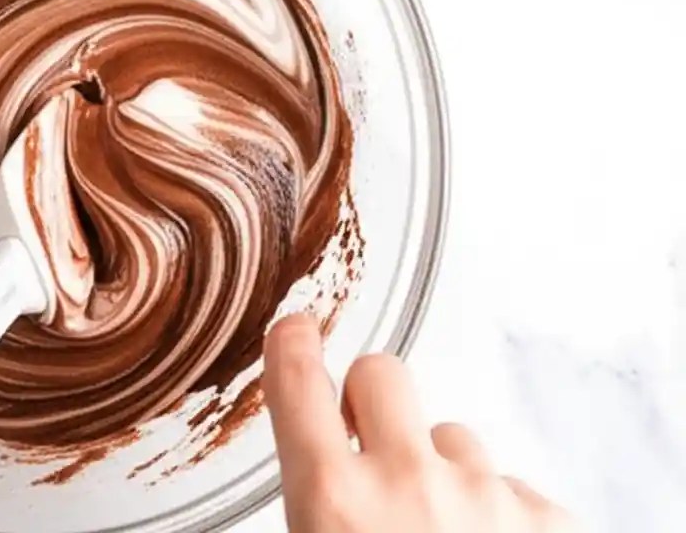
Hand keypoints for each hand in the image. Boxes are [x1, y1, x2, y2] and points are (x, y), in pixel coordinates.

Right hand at [263, 315, 577, 532]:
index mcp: (335, 502)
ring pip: (454, 440)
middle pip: (382, 375)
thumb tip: (313, 480)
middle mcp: (409, 483)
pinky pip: (514, 491)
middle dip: (372, 398)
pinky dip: (501, 517)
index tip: (297, 329)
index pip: (298, 384)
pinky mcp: (551, 518)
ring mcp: (486, 497)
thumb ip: (315, 505)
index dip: (293, 346)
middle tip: (370, 446)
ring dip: (442, 473)